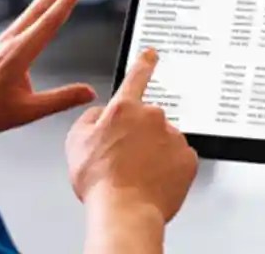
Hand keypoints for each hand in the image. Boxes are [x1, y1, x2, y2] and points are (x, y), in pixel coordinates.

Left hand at [0, 0, 96, 134]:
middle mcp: (11, 40)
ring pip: (30, 11)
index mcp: (20, 52)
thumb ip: (60, 100)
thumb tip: (90, 92)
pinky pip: (21, 19)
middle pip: (40, 6)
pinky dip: (36, 8)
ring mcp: (2, 40)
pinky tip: (37, 11)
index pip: (52, 18)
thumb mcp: (26, 112)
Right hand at [66, 49, 198, 224]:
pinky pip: (178, 159)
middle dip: (139, 135)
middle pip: (147, 120)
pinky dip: (168, 168)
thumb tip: (99, 115)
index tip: (152, 53)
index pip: (136, 77)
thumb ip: (89, 119)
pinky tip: (153, 180)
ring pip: (163, 140)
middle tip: (124, 159)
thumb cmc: (100, 181)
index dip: (144, 62)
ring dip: (154, 152)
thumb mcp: (75, 142)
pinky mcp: (188, 158)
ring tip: (137, 175)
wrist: (125, 211)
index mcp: (124, 109)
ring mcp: (173, 136)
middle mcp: (152, 117)